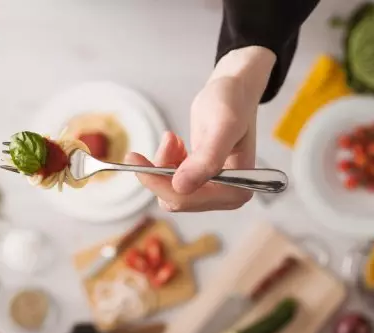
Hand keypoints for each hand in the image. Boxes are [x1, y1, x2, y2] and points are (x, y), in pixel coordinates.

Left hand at [126, 46, 275, 211]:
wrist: (232, 92)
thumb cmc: (232, 103)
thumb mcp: (222, 126)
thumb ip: (206, 158)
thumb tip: (181, 186)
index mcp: (237, 190)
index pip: (188, 199)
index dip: (159, 183)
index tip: (135, 161)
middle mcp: (227, 197)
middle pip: (177, 199)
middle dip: (160, 172)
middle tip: (155, 144)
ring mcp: (214, 191)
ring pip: (170, 191)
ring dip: (164, 164)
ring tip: (173, 138)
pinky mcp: (201, 182)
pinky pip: (172, 183)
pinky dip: (167, 163)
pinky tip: (176, 144)